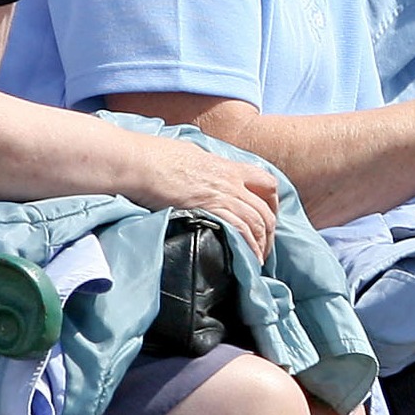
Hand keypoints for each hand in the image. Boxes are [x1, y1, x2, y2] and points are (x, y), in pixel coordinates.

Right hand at [124, 135, 280, 261]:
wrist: (142, 162)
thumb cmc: (157, 156)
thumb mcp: (190, 155)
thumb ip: (204, 166)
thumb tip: (202, 173)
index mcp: (228, 166)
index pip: (266, 183)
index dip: (272, 203)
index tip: (267, 219)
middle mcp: (232, 181)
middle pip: (266, 208)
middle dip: (269, 232)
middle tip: (264, 248)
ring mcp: (223, 195)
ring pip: (258, 221)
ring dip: (261, 244)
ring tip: (257, 260)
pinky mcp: (211, 209)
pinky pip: (242, 230)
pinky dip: (250, 246)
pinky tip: (248, 259)